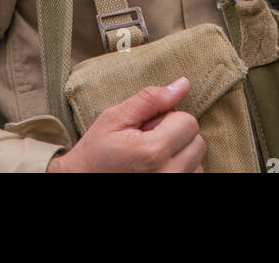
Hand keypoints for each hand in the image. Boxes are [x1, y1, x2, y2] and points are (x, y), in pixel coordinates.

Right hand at [46, 76, 205, 172]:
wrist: (80, 181)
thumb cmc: (96, 152)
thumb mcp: (115, 118)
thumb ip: (150, 99)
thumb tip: (183, 84)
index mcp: (153, 152)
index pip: (189, 122)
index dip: (168, 118)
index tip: (148, 126)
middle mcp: (168, 175)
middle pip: (198, 143)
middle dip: (177, 135)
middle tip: (149, 141)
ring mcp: (170, 187)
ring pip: (198, 162)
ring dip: (180, 155)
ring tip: (152, 157)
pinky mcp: (170, 195)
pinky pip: (193, 177)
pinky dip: (180, 169)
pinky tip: (158, 168)